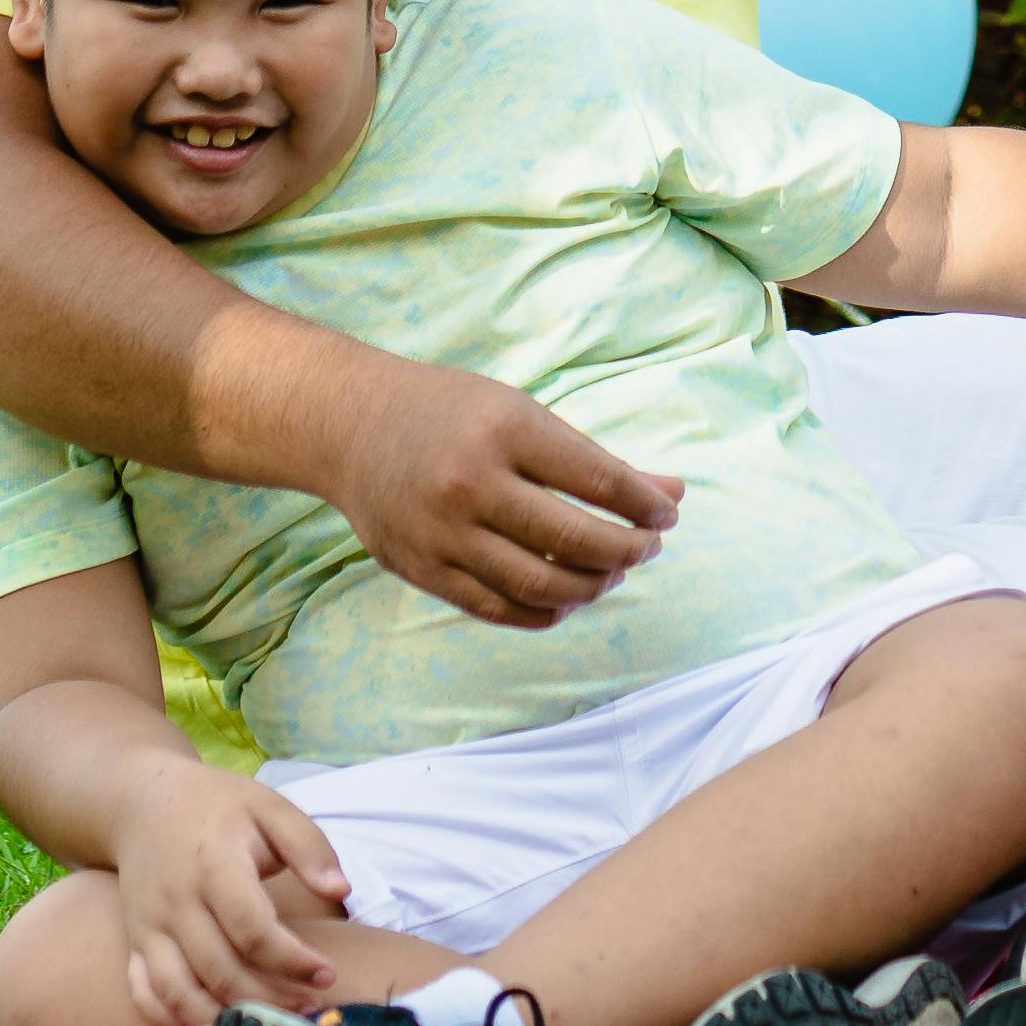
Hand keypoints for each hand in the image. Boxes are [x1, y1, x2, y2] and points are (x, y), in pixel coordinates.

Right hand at [110, 761, 358, 1025]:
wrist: (142, 802)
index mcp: (215, 866)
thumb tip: (341, 891)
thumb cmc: (217, 805)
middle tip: (309, 1009)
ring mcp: (150, 928)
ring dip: (223, 1021)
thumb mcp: (269, 806)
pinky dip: (171, 1022)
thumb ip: (309, 846)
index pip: (253, 930)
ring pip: (180, 994)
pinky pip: (146, 996)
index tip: (327, 975)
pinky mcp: (135, 944)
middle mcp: (177, 904)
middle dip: (269, 1000)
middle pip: (221, 971)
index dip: (292, 961)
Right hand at [322, 352, 680, 628]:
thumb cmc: (452, 413)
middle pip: (571, 539)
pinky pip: (497, 609)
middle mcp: (472, 483)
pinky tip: (567, 599)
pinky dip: (543, 613)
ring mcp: (444, 533)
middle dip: (626, 550)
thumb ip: (592, 459)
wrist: (352, 427)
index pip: (596, 478)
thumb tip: (673, 493)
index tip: (668, 512)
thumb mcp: (522, 413)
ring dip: (590, 587)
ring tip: (611, 572)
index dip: (643, 503)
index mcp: (505, 430)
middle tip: (648, 547)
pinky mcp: (423, 570)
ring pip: (538, 585)